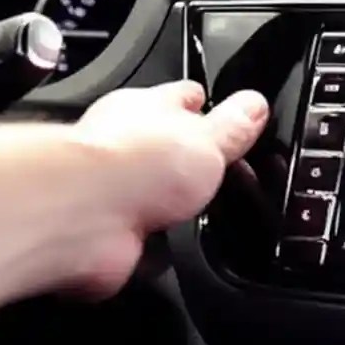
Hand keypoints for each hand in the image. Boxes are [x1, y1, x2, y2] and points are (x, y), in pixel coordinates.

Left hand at [62, 81, 268, 297]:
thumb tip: (255, 103)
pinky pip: (140, 237)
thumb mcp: (209, 139)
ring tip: (194, 210)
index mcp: (148, 109)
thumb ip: (234, 124)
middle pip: (164, 146)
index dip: (199, 102)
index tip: (212, 104)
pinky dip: (155, 246)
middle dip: (186, 157)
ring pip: (150, 192)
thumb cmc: (135, 162)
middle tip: (213, 165)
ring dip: (169, 204)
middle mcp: (125, 145)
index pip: (179, 98)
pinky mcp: (112, 232)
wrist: (90, 215)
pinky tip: (167, 246)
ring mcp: (115, 190)